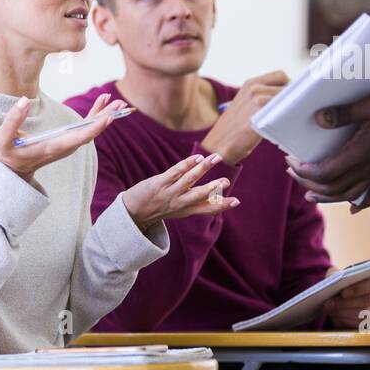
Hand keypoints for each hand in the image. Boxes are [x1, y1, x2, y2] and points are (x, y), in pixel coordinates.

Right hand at [0, 91, 126, 180]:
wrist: (15, 169)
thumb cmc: (9, 153)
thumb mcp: (3, 139)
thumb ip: (12, 120)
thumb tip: (24, 100)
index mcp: (51, 147)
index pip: (76, 139)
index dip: (93, 129)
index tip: (108, 118)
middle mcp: (64, 147)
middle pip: (89, 134)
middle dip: (105, 119)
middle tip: (120, 105)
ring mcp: (67, 144)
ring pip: (90, 130)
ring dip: (104, 115)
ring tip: (117, 101)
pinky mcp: (67, 139)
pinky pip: (85, 127)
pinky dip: (94, 114)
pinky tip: (103, 101)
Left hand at [121, 153, 240, 233]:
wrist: (133, 212)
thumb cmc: (160, 208)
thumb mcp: (179, 210)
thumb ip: (197, 202)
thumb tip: (217, 194)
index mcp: (186, 210)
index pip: (207, 209)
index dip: (222, 206)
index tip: (236, 202)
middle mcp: (179, 203)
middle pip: (199, 195)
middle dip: (213, 188)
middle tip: (226, 182)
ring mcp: (169, 192)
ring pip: (189, 179)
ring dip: (203, 168)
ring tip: (215, 158)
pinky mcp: (159, 183)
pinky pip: (176, 171)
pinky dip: (188, 163)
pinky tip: (198, 157)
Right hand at [199, 71, 289, 163]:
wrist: (218, 145)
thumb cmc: (235, 128)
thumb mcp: (246, 103)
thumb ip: (263, 95)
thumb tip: (288, 95)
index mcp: (251, 83)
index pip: (281, 76)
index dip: (289, 86)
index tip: (291, 98)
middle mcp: (254, 88)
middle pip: (287, 87)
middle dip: (293, 98)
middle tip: (293, 111)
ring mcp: (257, 101)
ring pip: (288, 99)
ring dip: (294, 108)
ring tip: (290, 119)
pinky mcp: (261, 116)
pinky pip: (285, 111)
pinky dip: (290, 117)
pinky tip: (286, 126)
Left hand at [285, 85, 369, 210]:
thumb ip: (342, 113)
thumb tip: (317, 119)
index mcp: (363, 153)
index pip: (326, 173)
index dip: (305, 171)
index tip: (292, 161)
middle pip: (333, 187)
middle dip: (308, 182)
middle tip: (292, 171)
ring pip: (350, 194)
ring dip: (327, 196)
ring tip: (310, 192)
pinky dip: (359, 202)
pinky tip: (353, 209)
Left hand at [322, 270, 369, 329]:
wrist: (343, 306)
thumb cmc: (343, 289)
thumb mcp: (337, 279)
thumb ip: (335, 274)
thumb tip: (333, 276)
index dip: (358, 288)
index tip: (343, 293)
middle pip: (368, 299)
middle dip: (347, 302)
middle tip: (330, 303)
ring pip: (365, 313)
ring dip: (345, 312)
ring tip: (331, 310)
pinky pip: (363, 323)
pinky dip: (348, 321)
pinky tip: (338, 318)